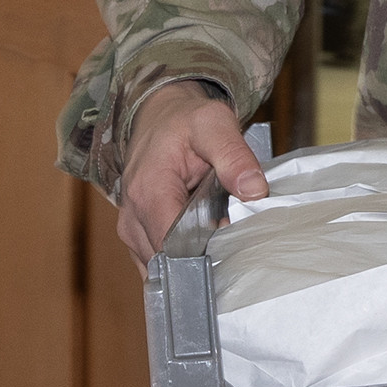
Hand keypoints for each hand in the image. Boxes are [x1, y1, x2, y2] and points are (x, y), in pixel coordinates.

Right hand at [115, 81, 267, 265]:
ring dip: (191, 263)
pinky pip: (158, 265)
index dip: (205, 253)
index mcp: (149, 191)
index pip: (172, 246)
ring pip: (163, 268)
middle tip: (231, 247)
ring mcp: (131, 230)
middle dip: (202, 261)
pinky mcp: (136, 237)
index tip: (232, 248)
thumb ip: (234, 155)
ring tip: (216, 243)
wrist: (159, 117)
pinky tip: (201, 249)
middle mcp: (133, 216)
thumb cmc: (184, 121)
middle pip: (169, 262)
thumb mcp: (214, 124)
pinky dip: (180, 263)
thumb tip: (254, 190)